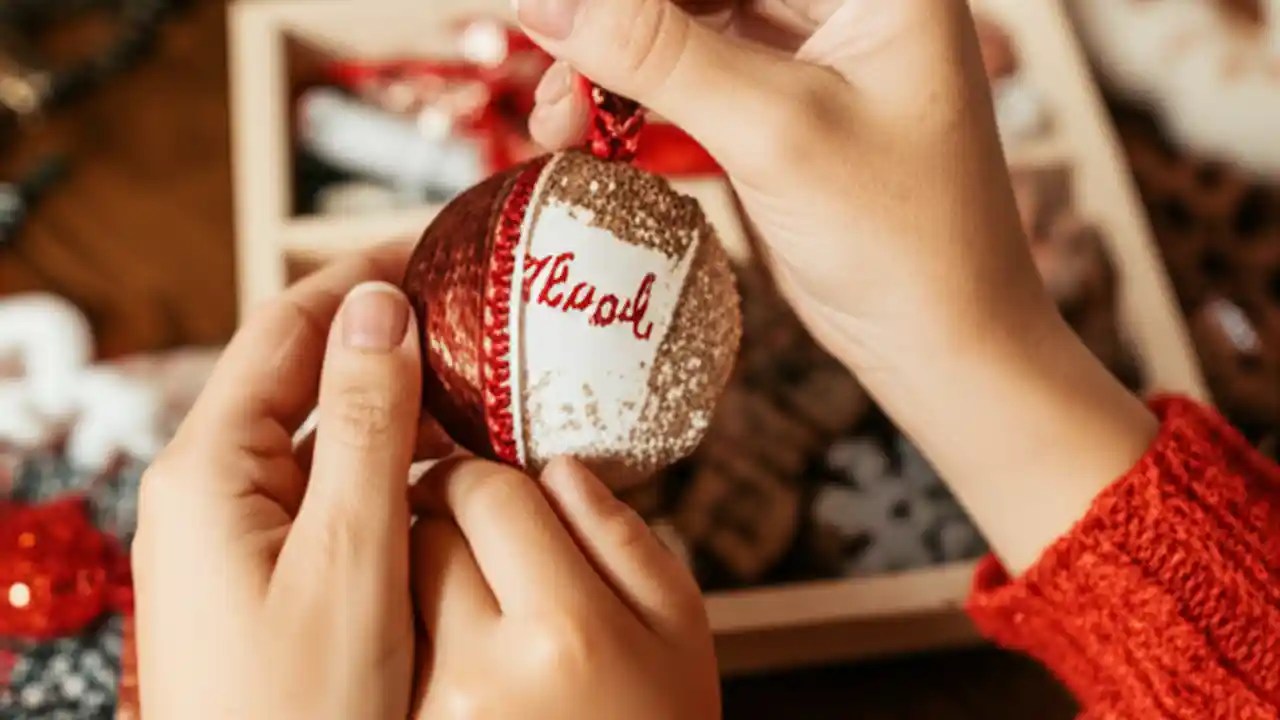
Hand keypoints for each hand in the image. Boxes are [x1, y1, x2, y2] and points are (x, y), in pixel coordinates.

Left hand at [132, 246, 448, 718]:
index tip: (436, 245)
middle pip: (299, 376)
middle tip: (473, 309)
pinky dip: (385, 466)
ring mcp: (235, 537)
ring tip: (477, 378)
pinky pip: (327, 492)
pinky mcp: (264, 576)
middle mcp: (209, 492)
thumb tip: (377, 306)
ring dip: (393, 403)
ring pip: (319, 437)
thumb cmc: (298, 709)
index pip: (286, 330)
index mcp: (207, 470)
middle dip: (384, 334)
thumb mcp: (348, 558)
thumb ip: (363, 428)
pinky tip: (445, 467)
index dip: (360, 276)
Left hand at [408, 456, 718, 718]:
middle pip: (424, 532)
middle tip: (471, 529)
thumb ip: (623, 538)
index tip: (493, 484)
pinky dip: (402, 626)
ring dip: (414, 567)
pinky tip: (442, 640)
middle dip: (443, 513)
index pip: (487, 492)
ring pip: (391, 587)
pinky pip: (383, 646)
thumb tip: (558, 470)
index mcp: (564, 627)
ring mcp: (432, 714)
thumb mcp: (679, 631)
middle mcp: (481, 673)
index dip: (485, 470)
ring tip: (460, 588)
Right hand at [518, 0, 1157, 571]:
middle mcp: (846, 1)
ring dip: (614, 70)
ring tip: (556, 122)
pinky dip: (640, 107)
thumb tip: (544, 2)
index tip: (549, 13)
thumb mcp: (772, 131)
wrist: (943, 344)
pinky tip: (593, 137)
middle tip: (545, 64)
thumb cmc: (899, 236)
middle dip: (614, 26)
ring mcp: (814, 54)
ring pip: (685, 29)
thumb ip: (654, 54)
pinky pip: (692, 82)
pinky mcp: (783, 109)